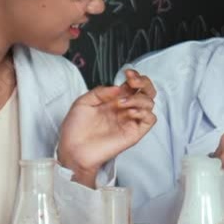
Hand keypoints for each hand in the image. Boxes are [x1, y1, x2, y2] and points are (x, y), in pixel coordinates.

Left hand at [58, 69, 156, 187]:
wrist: (73, 149)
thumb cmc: (75, 130)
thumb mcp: (83, 102)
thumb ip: (100, 91)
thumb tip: (118, 87)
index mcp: (114, 101)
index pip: (133, 86)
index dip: (135, 77)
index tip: (128, 73)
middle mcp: (124, 109)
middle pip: (147, 92)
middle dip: (144, 83)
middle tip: (132, 82)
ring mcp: (130, 121)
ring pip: (150, 103)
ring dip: (138, 98)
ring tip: (122, 103)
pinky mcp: (134, 133)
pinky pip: (150, 119)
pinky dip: (144, 112)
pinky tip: (130, 112)